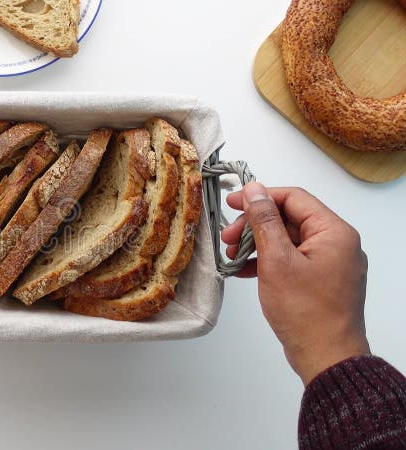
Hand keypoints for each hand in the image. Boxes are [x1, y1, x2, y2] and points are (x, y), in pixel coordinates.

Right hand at [221, 183, 369, 384]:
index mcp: (334, 232)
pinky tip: (244, 270)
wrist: (326, 357)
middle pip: (289, 219)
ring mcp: (330, 263)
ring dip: (258, 244)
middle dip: (255, 226)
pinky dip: (268, 262)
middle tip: (228, 237)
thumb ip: (264, 221)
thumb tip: (254, 190)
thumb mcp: (276, 260)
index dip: (260, 197)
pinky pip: (292, 260)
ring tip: (232, 256)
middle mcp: (337, 243)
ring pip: (288, 241)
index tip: (232, 202)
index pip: (293, 199)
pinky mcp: (321, 281)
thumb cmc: (305, 311)